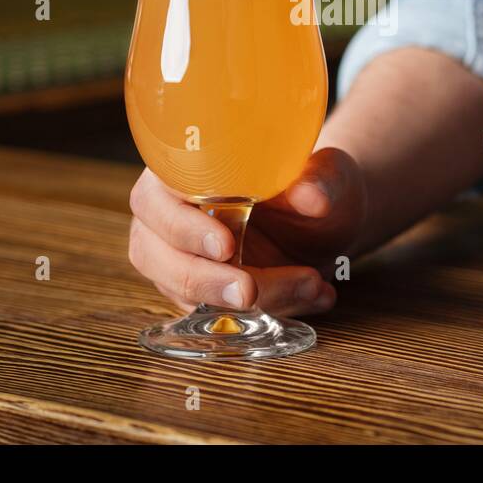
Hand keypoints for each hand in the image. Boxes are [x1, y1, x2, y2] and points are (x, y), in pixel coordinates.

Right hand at [128, 148, 365, 316]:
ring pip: (181, 290)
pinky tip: (315, 294)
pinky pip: (217, 314)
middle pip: (152, 253)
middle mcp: (171, 212)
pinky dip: (270, 310)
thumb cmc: (315, 183)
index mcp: (184, 168)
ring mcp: (180, 256)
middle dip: (202, 279)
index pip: (156, 198)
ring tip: (308, 285)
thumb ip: (320, 180)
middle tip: (249, 291)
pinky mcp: (201, 290)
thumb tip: (312, 197)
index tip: (226, 246)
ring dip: (242, 301)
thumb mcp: (326, 174)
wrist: (330, 217)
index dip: (182, 226)